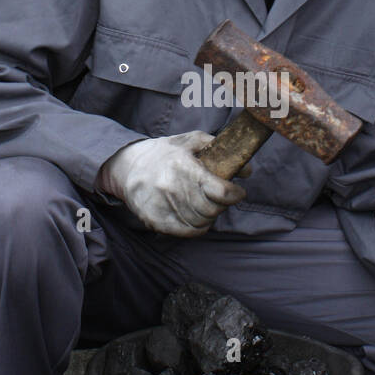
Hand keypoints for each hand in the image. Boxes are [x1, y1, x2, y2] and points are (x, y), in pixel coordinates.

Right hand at [96, 131, 245, 236]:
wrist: (127, 167)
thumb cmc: (163, 153)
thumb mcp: (190, 141)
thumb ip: (219, 149)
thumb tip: (246, 170)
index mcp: (183, 167)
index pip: (220, 191)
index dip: (235, 194)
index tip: (238, 192)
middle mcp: (172, 188)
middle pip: (212, 209)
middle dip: (222, 204)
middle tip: (220, 197)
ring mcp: (163, 207)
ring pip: (202, 222)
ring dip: (210, 215)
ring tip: (207, 204)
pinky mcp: (156, 221)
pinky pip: (188, 232)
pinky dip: (198, 227)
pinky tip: (197, 216)